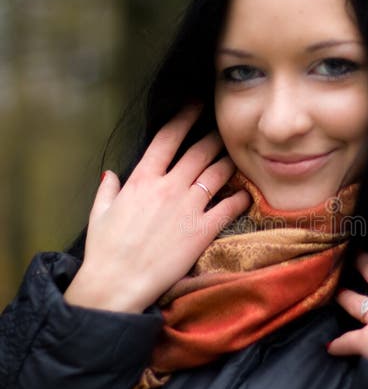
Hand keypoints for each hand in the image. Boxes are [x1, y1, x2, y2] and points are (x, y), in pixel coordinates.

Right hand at [64, 105, 249, 312]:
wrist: (118, 283)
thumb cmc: (106, 251)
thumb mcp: (100, 214)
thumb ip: (108, 190)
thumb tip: (110, 175)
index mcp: (142, 179)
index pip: (168, 137)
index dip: (184, 116)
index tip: (196, 105)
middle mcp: (168, 187)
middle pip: (199, 150)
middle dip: (215, 136)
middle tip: (225, 129)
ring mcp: (188, 207)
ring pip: (217, 172)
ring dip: (229, 161)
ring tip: (238, 156)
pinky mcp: (202, 230)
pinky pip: (229, 206)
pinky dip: (241, 196)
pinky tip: (246, 194)